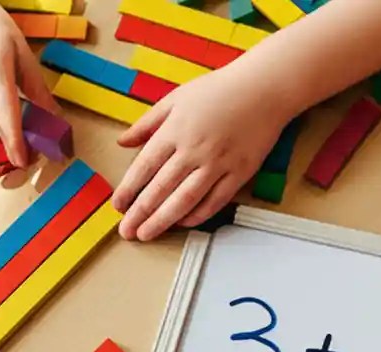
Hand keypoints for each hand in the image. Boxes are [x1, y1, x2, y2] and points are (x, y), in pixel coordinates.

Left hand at [111, 64, 293, 240]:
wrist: (263, 89)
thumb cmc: (218, 90)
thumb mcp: (175, 98)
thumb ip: (147, 123)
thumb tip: (123, 142)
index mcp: (174, 130)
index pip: (144, 167)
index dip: (128, 189)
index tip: (118, 206)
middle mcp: (193, 150)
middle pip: (161, 188)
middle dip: (140, 213)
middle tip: (127, 231)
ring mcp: (218, 163)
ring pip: (185, 200)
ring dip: (163, 220)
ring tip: (147, 234)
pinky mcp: (239, 173)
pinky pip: (215, 201)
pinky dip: (198, 215)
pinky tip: (182, 223)